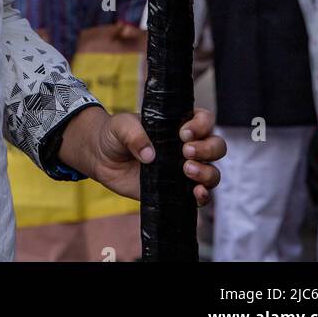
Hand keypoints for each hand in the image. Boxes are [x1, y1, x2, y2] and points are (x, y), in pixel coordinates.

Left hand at [57, 105, 224, 205]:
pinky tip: (196, 194)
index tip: (183, 133)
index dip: (201, 125)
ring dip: (207, 173)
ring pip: (213, 172)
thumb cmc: (115, 134)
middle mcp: (187, 146)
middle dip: (207, 149)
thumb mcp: (121, 126)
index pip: (205, 120)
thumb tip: (149, 155)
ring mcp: (184, 169)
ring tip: (187, 171)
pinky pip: (200, 195)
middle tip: (185, 152)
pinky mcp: (177, 190)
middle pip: (216, 146)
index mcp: (178, 124)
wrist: (101, 157)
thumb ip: (134, 134)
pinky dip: (203, 196)